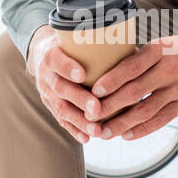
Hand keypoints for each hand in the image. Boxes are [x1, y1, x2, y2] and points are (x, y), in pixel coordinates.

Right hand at [26, 25, 99, 144]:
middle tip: (97, 109)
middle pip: (60, 88)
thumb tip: (135, 51)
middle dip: (79, 99)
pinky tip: (87, 138)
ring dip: (79, 121)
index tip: (82, 74)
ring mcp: (46, 92)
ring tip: (96, 130)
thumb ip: (98, 45)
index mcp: (51, 54)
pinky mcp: (50, 106)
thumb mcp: (75, 39)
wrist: (42, 55)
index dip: (68, 68)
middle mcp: (46, 74)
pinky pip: (61, 120)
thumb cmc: (69, 46)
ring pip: (61, 108)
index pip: (57, 60)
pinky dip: (74, 130)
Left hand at [83, 21, 177, 141]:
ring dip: (122, 123)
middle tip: (91, 117)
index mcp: (159, 50)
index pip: (130, 67)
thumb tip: (109, 65)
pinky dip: (143, 129)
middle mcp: (169, 69)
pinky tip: (128, 134)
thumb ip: (140, 57)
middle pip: (134, 92)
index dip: (111, 80)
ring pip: (145, 110)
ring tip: (105, 132)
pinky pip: (162, 120)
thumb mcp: (164, 43)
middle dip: (110, 107)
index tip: (94, 92)